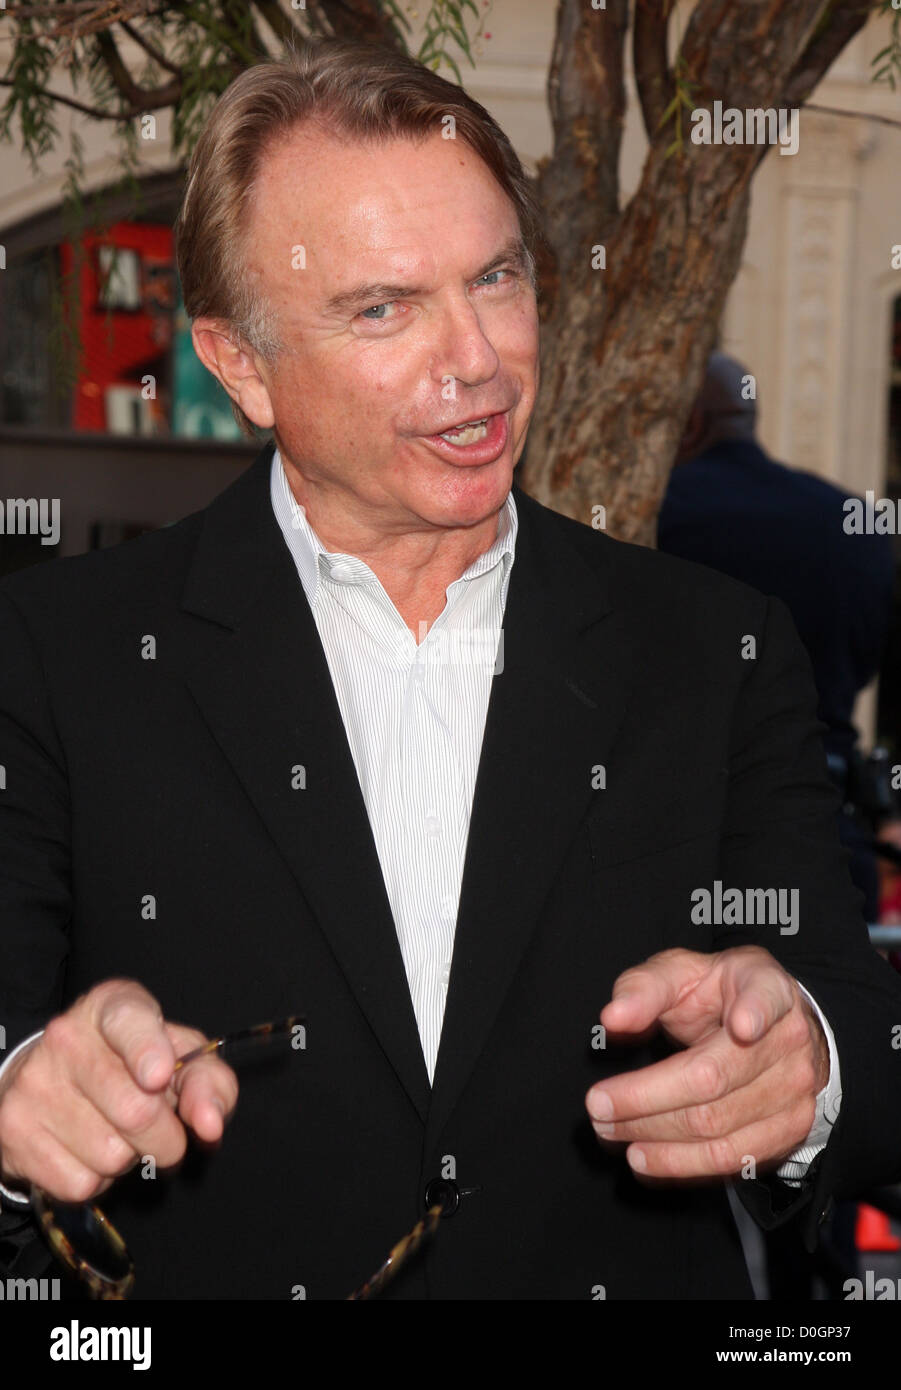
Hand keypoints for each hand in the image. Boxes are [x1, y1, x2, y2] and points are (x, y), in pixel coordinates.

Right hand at [0, 978, 238, 1202]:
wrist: (47, 1080)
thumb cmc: (129, 1066)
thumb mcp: (178, 1057)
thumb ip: (208, 1082)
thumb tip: (209, 1124)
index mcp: (111, 1007)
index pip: (130, 1022)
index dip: (148, 1051)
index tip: (159, 1075)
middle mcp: (67, 1038)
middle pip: (138, 1112)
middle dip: (167, 1137)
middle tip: (162, 1130)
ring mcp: (35, 1086)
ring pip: (112, 1155)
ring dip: (130, 1158)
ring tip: (116, 1131)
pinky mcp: (15, 1132)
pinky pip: (82, 1183)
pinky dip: (99, 1179)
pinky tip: (88, 1149)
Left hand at [585, 946, 829, 1179]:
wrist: (771, 1026)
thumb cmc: (717, 995)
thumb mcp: (681, 973)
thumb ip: (644, 989)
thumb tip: (613, 1017)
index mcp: (766, 986)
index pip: (766, 996)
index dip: (756, 1012)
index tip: (742, 1025)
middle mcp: (789, 1040)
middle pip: (713, 1079)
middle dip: (646, 1098)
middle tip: (598, 1105)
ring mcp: (795, 1089)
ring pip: (718, 1126)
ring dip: (657, 1136)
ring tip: (612, 1132)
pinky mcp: (789, 1130)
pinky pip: (732, 1158)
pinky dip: (682, 1164)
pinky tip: (646, 1158)